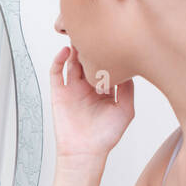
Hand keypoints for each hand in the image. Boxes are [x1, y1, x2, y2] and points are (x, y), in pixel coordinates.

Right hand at [50, 45, 133, 161]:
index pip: (105, 64)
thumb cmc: (104, 137)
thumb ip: (128, 89)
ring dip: (75, 49)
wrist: (85, 152)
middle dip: (90, 46)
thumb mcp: (126, 110)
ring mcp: (72, 88)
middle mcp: (88, 86)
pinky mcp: (59, 93)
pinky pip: (56, 72)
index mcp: (104, 89)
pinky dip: (58, 60)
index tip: (113, 41)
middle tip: (95, 33)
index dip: (108, 52)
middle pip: (87, 59)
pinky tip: (66, 52)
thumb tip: (129, 69)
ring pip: (72, 61)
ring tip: (80, 38)